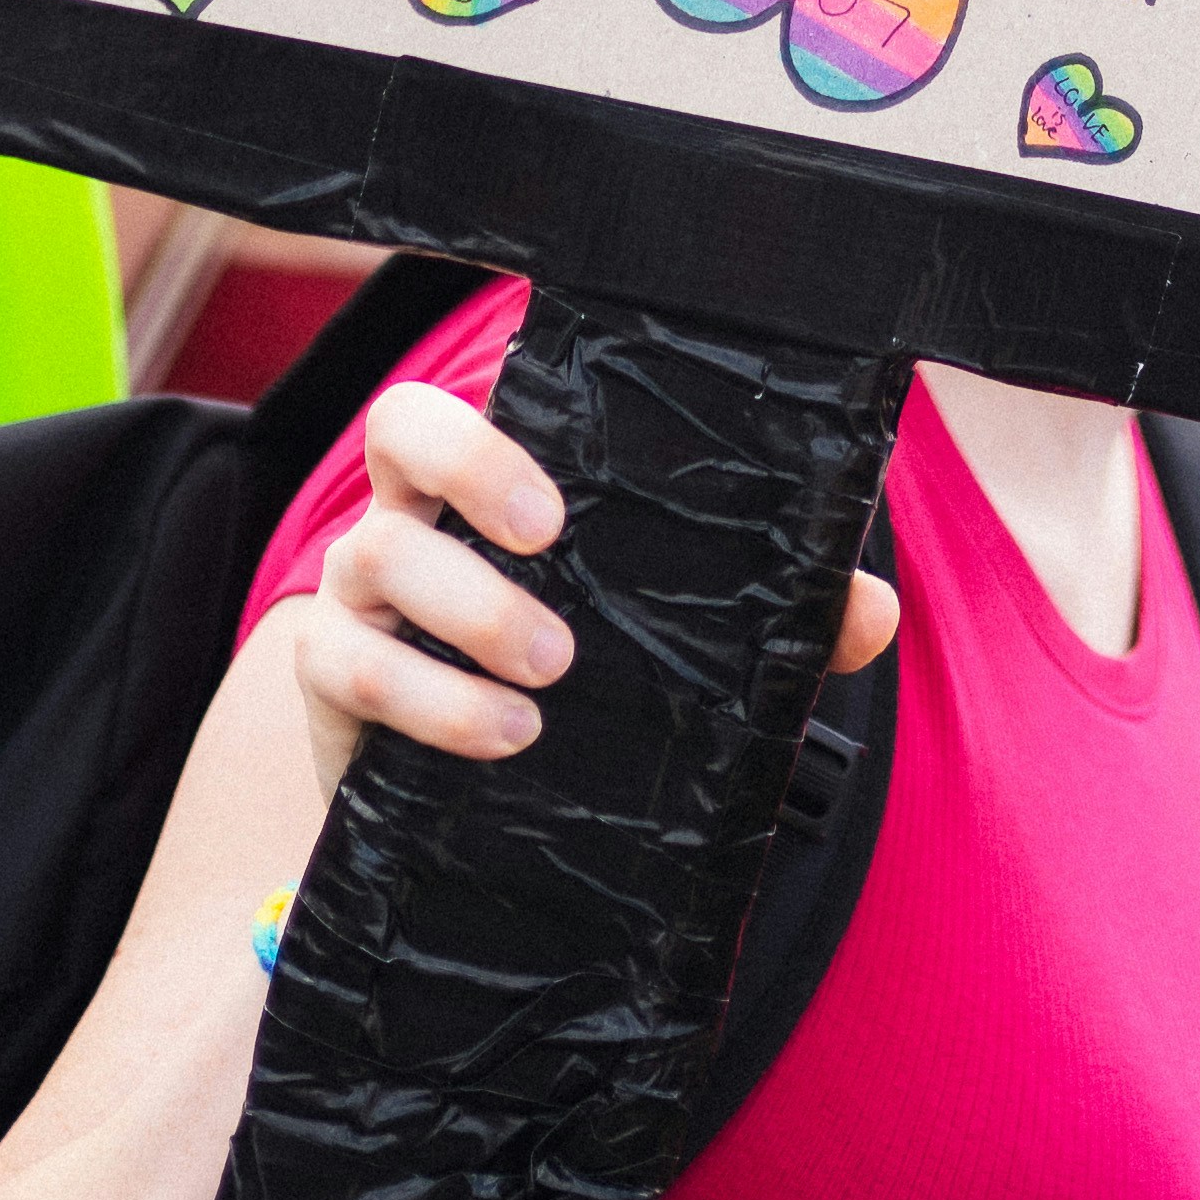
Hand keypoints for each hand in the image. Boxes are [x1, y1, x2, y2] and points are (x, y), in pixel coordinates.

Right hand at [297, 379, 895, 804]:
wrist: (467, 804)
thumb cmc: (577, 679)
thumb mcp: (667, 644)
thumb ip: (770, 616)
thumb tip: (869, 609)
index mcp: (485, 484)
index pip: (473, 395)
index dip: (491, 419)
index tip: (559, 496)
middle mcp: (410, 514)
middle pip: (398, 429)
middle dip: (470, 468)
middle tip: (549, 540)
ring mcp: (356, 592)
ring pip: (374, 552)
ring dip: (468, 611)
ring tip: (550, 674)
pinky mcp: (331, 680)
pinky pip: (353, 667)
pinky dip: (434, 703)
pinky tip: (505, 735)